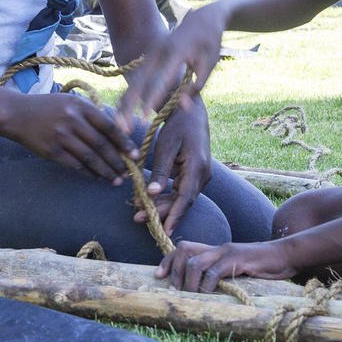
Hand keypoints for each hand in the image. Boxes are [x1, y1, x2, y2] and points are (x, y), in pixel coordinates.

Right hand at [3, 91, 138, 184]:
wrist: (17, 114)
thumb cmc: (49, 108)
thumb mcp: (71, 103)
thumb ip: (92, 115)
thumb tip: (119, 136)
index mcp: (80, 106)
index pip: (109, 126)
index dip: (124, 143)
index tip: (135, 155)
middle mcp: (71, 120)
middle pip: (101, 145)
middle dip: (117, 162)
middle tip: (128, 173)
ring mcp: (60, 137)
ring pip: (90, 158)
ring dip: (105, 171)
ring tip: (116, 180)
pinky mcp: (51, 151)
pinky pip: (75, 165)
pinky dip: (88, 172)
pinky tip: (96, 177)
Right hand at [116, 4, 226, 130]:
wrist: (203, 18)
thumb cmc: (209, 43)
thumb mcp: (208, 64)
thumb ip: (195, 86)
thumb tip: (182, 107)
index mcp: (175, 53)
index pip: (160, 80)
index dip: (152, 98)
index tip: (144, 115)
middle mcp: (158, 53)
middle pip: (139, 82)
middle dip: (129, 104)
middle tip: (124, 126)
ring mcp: (151, 54)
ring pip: (134, 81)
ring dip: (125, 102)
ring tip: (119, 123)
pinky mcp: (149, 57)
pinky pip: (136, 78)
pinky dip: (129, 94)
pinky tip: (122, 110)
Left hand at [137, 98, 211, 236]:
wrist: (191, 111)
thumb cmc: (178, 125)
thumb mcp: (165, 145)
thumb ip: (160, 171)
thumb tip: (152, 194)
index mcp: (198, 167)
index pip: (185, 198)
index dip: (174, 215)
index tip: (164, 231)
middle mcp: (203, 174)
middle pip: (183, 201)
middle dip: (162, 212)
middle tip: (138, 218)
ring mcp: (201, 175)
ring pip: (182, 198)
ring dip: (163, 206)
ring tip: (140, 213)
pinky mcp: (195, 174)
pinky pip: (181, 190)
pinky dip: (167, 197)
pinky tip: (150, 202)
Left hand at [158, 238, 296, 291]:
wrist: (286, 256)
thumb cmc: (262, 266)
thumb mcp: (238, 269)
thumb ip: (221, 275)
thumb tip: (204, 292)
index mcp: (215, 249)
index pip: (184, 247)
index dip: (168, 261)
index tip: (159, 276)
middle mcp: (218, 248)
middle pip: (184, 251)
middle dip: (174, 272)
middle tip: (174, 291)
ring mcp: (227, 253)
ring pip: (195, 262)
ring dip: (188, 282)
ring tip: (189, 296)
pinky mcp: (237, 260)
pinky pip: (214, 272)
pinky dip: (206, 285)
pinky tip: (207, 295)